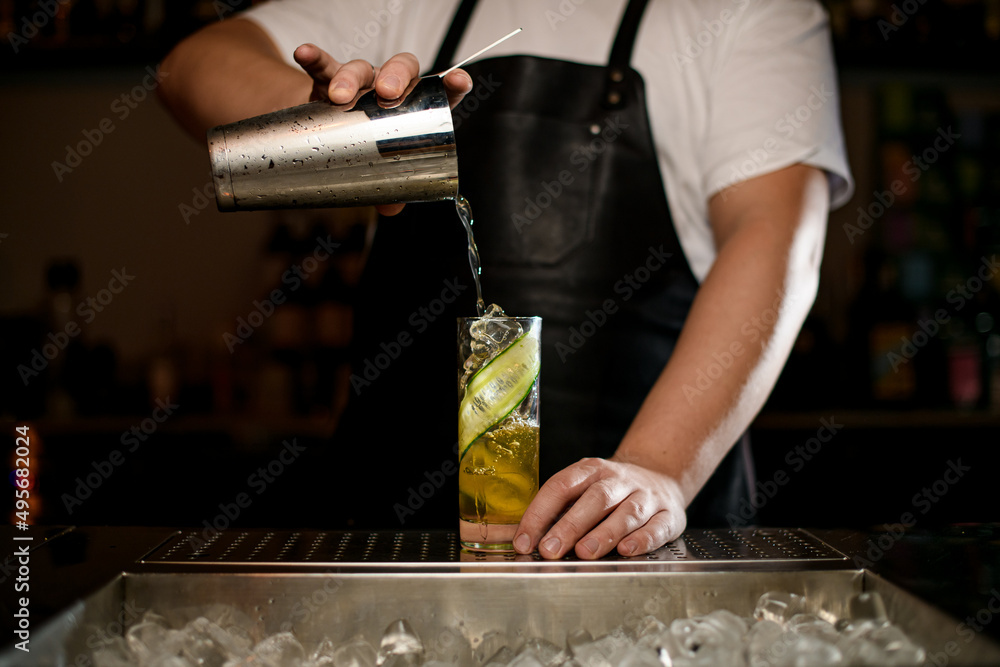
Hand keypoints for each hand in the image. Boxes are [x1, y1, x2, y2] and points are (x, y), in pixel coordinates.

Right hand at [292, 44, 472, 216]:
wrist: (331, 128)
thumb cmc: (368, 144)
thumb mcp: (383, 165)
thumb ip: (391, 185)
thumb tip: (391, 208)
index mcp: (414, 105)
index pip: (439, 91)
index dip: (452, 84)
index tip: (459, 83)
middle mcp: (391, 86)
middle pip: (401, 69)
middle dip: (395, 77)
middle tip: (387, 93)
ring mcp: (361, 80)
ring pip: (360, 68)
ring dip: (351, 78)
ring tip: (339, 95)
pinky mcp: (329, 78)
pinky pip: (323, 64)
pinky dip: (314, 59)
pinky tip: (304, 54)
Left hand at [512, 458, 686, 559]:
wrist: (660, 475)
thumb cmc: (611, 491)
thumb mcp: (584, 487)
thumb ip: (559, 509)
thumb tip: (524, 538)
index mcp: (591, 470)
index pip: (560, 486)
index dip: (539, 513)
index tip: (524, 540)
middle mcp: (619, 480)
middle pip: (594, 499)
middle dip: (570, 525)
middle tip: (550, 550)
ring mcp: (646, 496)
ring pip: (626, 513)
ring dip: (604, 533)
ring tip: (585, 553)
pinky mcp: (669, 515)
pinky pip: (656, 526)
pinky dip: (642, 539)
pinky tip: (627, 550)